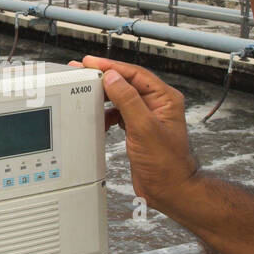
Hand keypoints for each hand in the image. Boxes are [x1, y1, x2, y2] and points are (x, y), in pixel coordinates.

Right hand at [74, 56, 199, 213]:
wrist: (169, 189)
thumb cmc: (167, 164)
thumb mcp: (145, 128)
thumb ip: (128, 101)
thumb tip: (113, 79)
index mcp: (165, 98)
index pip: (135, 74)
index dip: (112, 67)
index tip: (92, 63)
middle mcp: (157, 105)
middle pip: (127, 83)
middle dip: (105, 77)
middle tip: (84, 71)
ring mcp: (147, 117)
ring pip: (121, 97)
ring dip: (104, 96)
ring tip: (87, 91)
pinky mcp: (138, 129)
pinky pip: (119, 113)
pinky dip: (106, 114)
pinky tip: (99, 117)